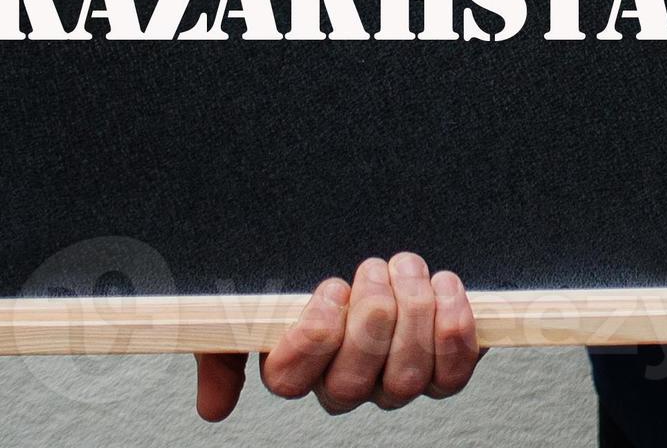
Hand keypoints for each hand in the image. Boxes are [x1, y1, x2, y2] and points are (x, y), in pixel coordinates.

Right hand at [194, 253, 484, 419]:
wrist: (380, 257)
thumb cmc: (314, 283)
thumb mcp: (257, 302)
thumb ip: (225, 347)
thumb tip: (212, 409)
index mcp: (296, 368)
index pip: (288, 380)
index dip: (312, 338)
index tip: (330, 290)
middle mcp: (346, 386)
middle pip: (352, 385)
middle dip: (370, 320)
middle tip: (374, 269)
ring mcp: (394, 383)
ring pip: (404, 378)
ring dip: (413, 315)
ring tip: (408, 268)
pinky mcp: (442, 372)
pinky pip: (452, 374)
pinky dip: (454, 329)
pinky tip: (445, 287)